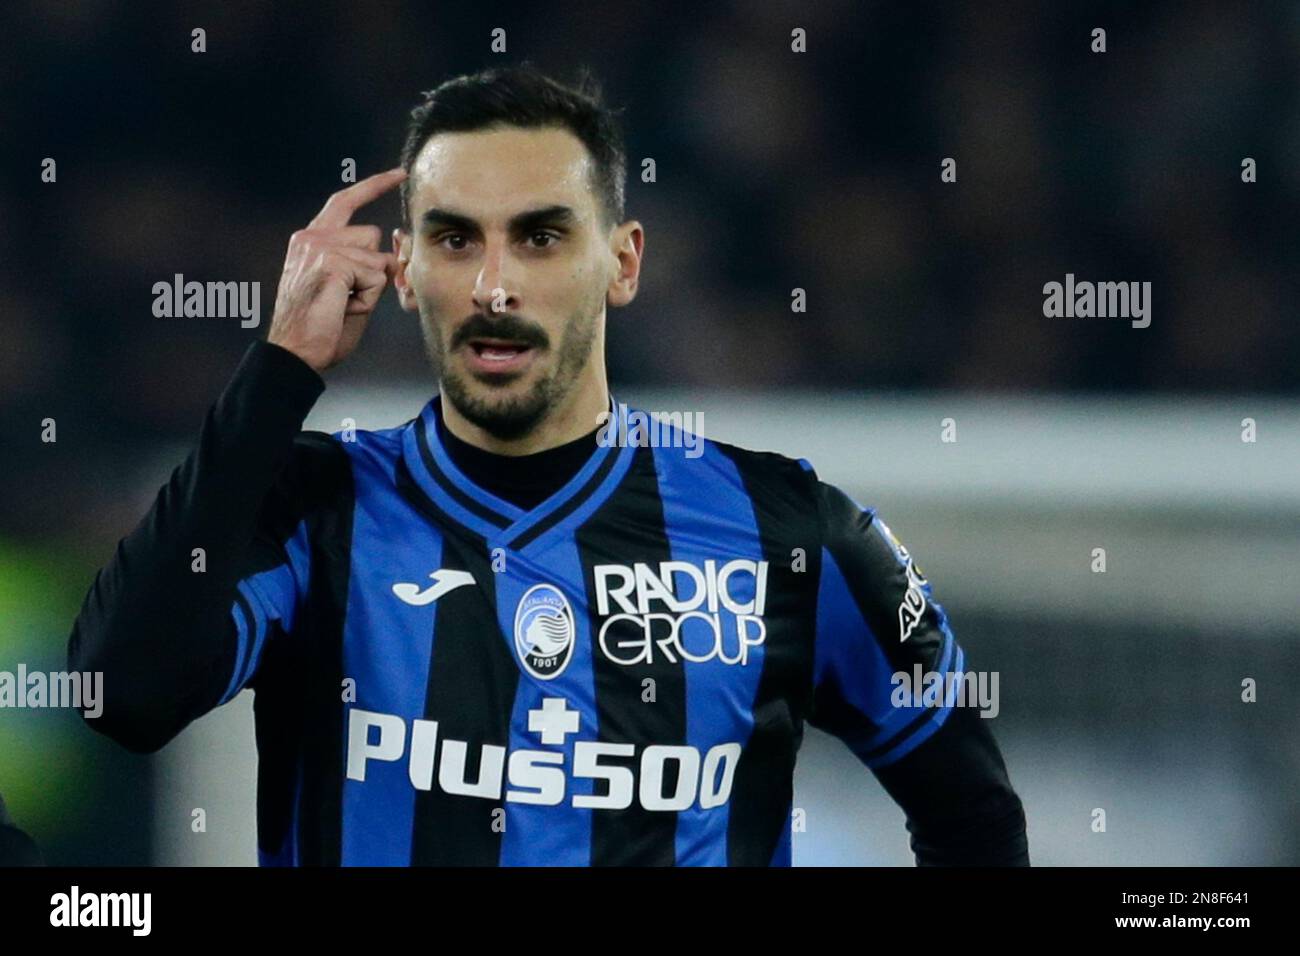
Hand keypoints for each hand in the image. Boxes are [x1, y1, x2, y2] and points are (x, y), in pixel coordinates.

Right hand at [267, 167, 406, 373]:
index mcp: (310, 239)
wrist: (295, 353)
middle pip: (372, 235)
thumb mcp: (347, 288)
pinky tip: (342, 308)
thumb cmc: (321, 328)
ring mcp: (319, 247)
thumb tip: (396, 252)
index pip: (345, 202)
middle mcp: (311, 236)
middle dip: (374, 268)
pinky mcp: (331, 263)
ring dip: (370, 287)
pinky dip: (368, 298)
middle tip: (346, 298)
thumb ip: (366, 265)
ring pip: (376, 258)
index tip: (400, 174)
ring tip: (341, 304)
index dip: (375, 186)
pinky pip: (375, 276)